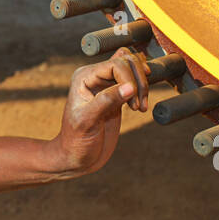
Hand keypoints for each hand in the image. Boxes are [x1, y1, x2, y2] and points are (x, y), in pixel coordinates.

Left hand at [48, 47, 150, 177]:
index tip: (133, 102)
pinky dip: (142, 89)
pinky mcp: (117, 96)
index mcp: (84, 77)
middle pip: (127, 61)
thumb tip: (131, 87)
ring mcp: (107, 85)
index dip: (129, 79)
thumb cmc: (76, 141)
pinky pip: (134, 81)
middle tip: (139, 106)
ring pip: (132, 68)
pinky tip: (140, 106)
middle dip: (138, 81)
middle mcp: (95, 77)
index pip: (115, 64)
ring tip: (140, 108)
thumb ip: (107, 101)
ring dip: (142, 85)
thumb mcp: (88, 121)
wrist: (76, 158)